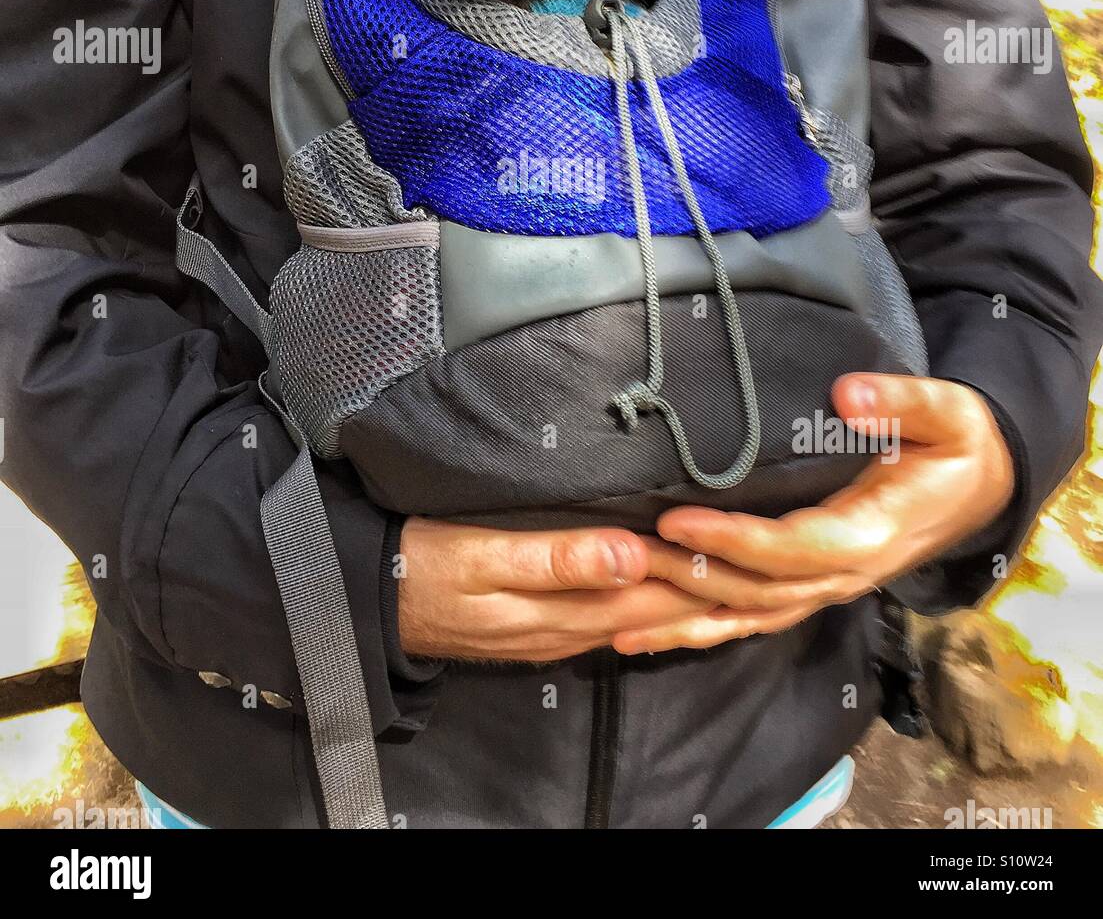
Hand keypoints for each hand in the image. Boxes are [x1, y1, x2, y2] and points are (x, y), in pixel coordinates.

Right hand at [398, 517, 718, 660]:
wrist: (373, 604)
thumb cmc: (424, 566)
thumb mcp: (482, 556)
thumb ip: (557, 557)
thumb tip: (631, 553)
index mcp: (565, 609)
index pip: (654, 588)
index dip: (699, 562)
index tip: (745, 531)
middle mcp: (573, 628)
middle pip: (657, 607)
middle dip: (706, 582)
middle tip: (759, 550)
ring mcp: (560, 633)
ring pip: (642, 616)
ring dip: (685, 594)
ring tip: (732, 569)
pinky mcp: (547, 628)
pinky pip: (616, 619)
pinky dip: (651, 603)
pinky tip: (667, 590)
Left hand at [613, 374, 1015, 654]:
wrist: (979, 488)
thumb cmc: (957, 445)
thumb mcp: (948, 413)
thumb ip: (900, 402)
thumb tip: (846, 393)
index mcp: (870, 535)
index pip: (792, 547)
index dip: (734, 541)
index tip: (676, 522)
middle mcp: (843, 575)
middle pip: (756, 590)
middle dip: (688, 578)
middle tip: (622, 560)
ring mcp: (826, 589)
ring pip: (748, 616)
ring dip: (684, 620)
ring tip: (616, 622)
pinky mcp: (812, 589)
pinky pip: (752, 618)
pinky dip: (702, 630)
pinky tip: (651, 636)